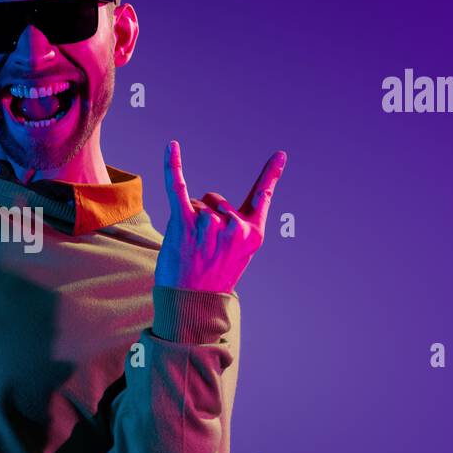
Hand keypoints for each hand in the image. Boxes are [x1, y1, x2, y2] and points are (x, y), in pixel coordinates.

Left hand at [155, 141, 286, 292]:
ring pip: (197, 204)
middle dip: (206, 216)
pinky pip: (178, 187)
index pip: (262, 197)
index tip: (280, 155)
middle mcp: (235, 227)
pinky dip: (173, 165)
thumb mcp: (238, 257)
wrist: (191, 305)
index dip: (270, 175)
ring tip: (189, 248)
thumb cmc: (212, 280)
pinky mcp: (185, 222)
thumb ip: (237, 230)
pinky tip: (172, 146)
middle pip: (216, 200)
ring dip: (189, 220)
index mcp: (254, 234)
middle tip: (202, 248)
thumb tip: (217, 207)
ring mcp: (211, 224)